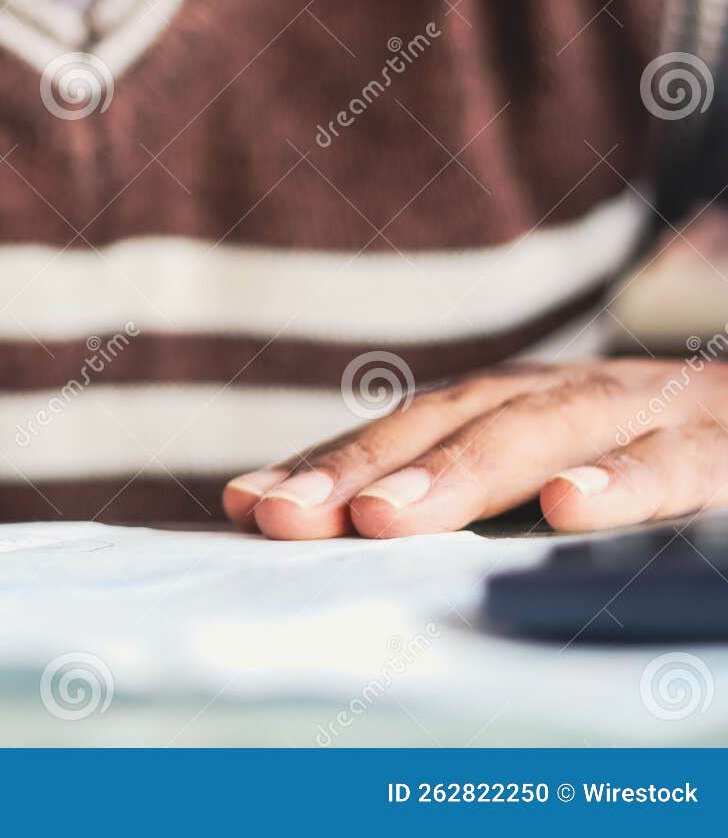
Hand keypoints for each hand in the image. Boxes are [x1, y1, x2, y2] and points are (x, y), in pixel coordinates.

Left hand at [223, 360, 727, 537]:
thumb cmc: (650, 455)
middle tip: (286, 517)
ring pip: (544, 427)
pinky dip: (621, 478)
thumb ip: (461, 503)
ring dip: (461, 471)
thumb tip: (325, 533)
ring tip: (383, 517)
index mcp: (519, 405)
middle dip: (361, 467)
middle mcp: (566, 395)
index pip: (404, 430)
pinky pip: (675, 461)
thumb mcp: (554, 473)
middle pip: (451, 421)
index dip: (326, 464)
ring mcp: (646, 409)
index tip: (247, 507)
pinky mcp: (722, 447)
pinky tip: (570, 506)